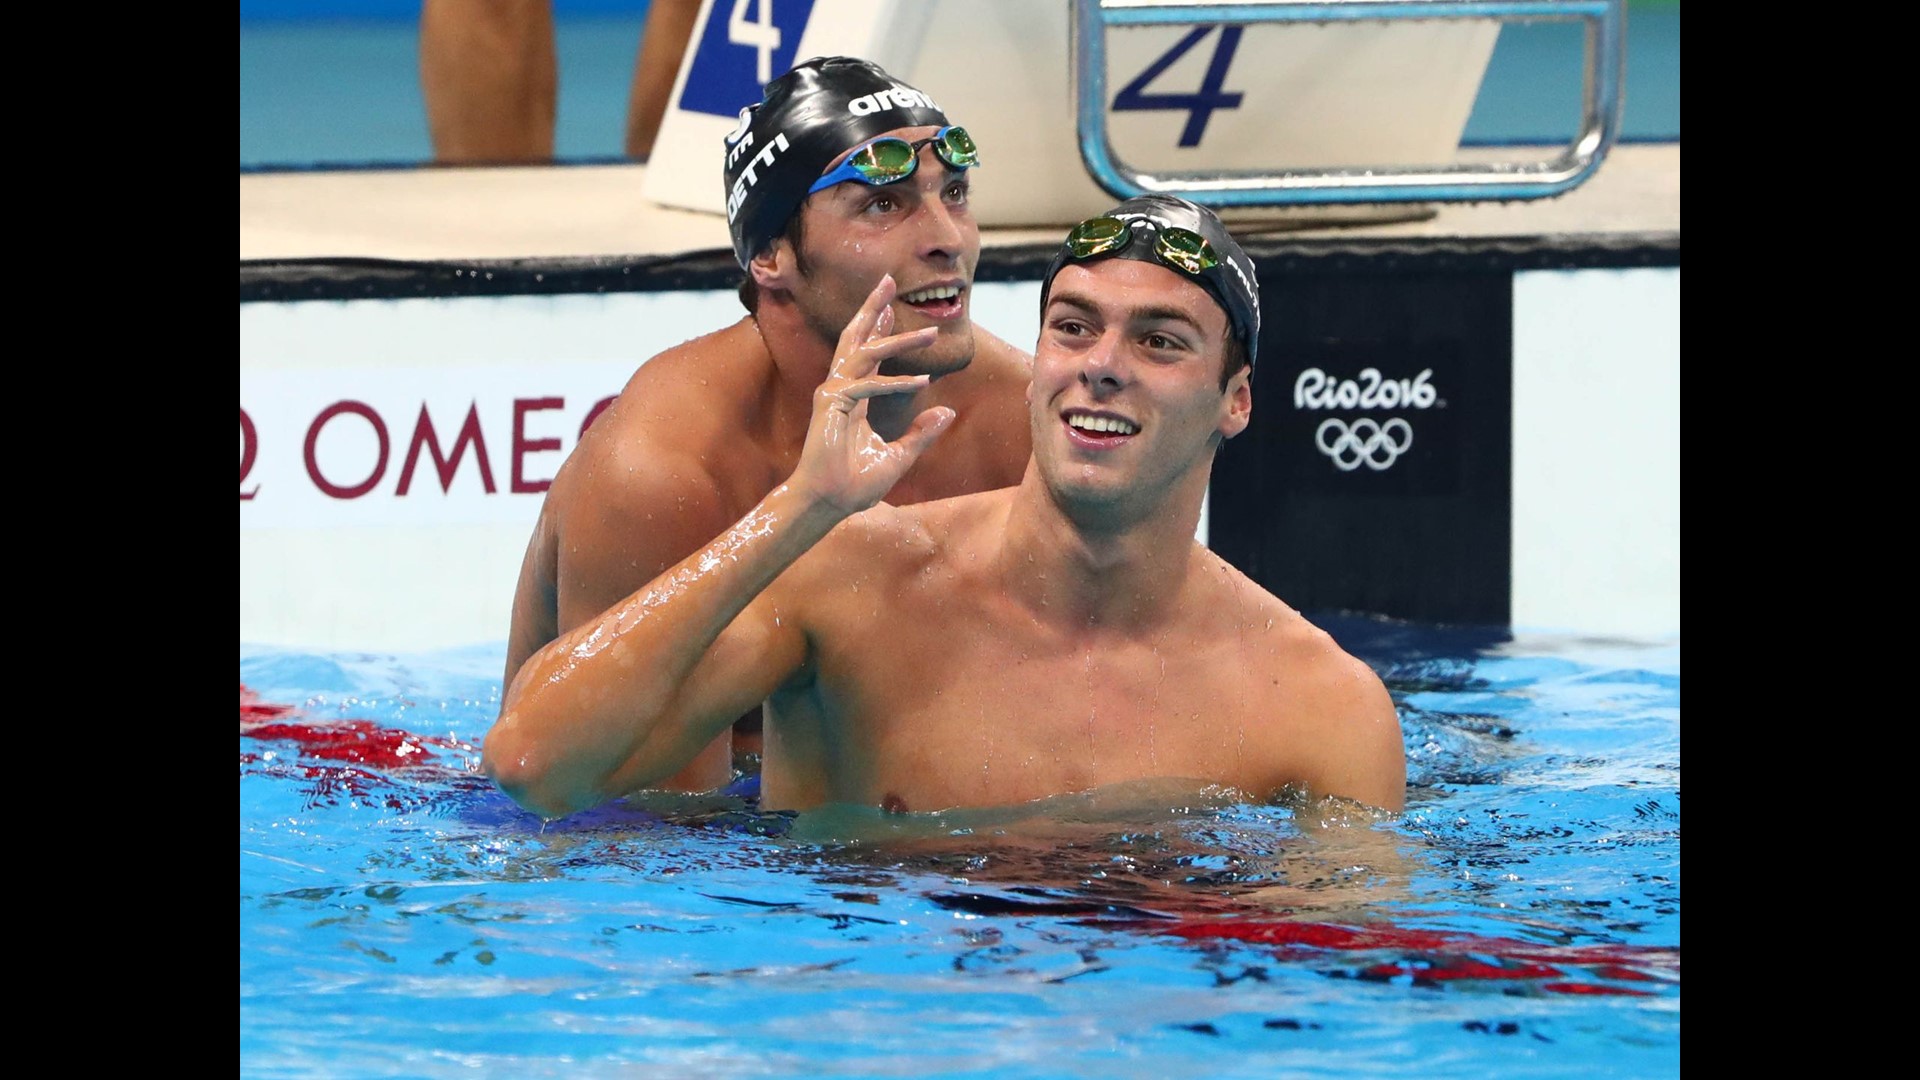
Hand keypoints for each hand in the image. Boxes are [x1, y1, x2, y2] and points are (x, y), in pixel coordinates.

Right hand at [795, 274, 956, 514]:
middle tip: (888, 280)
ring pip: (865, 354)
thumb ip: (921, 434)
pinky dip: (895, 383)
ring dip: (898, 341)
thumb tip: (946, 412)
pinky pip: (867, 386)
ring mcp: (833, 395)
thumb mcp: (900, 455)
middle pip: (856, 338)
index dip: (878, 328)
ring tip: (929, 333)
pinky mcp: (831, 406)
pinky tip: (922, 382)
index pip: (865, 353)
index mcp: (852, 398)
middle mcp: (840, 390)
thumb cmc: (855, 485)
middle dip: (872, 308)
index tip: (891, 308)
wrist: (829, 504)